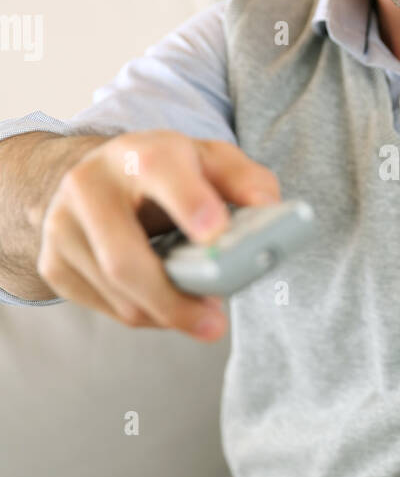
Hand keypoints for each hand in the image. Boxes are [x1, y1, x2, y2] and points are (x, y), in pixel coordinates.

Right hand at [35, 130, 280, 339]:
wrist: (101, 179)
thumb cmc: (170, 174)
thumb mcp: (211, 162)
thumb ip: (246, 180)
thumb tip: (269, 205)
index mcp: (139, 152)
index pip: (161, 170)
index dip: (189, 201)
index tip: (215, 233)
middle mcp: (89, 184)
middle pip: (124, 259)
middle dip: (173, 300)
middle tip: (216, 324)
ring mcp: (63, 225)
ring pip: (118, 294)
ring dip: (166, 313)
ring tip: (198, 307)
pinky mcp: (53, 262)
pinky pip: (107, 309)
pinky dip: (145, 314)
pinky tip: (162, 297)